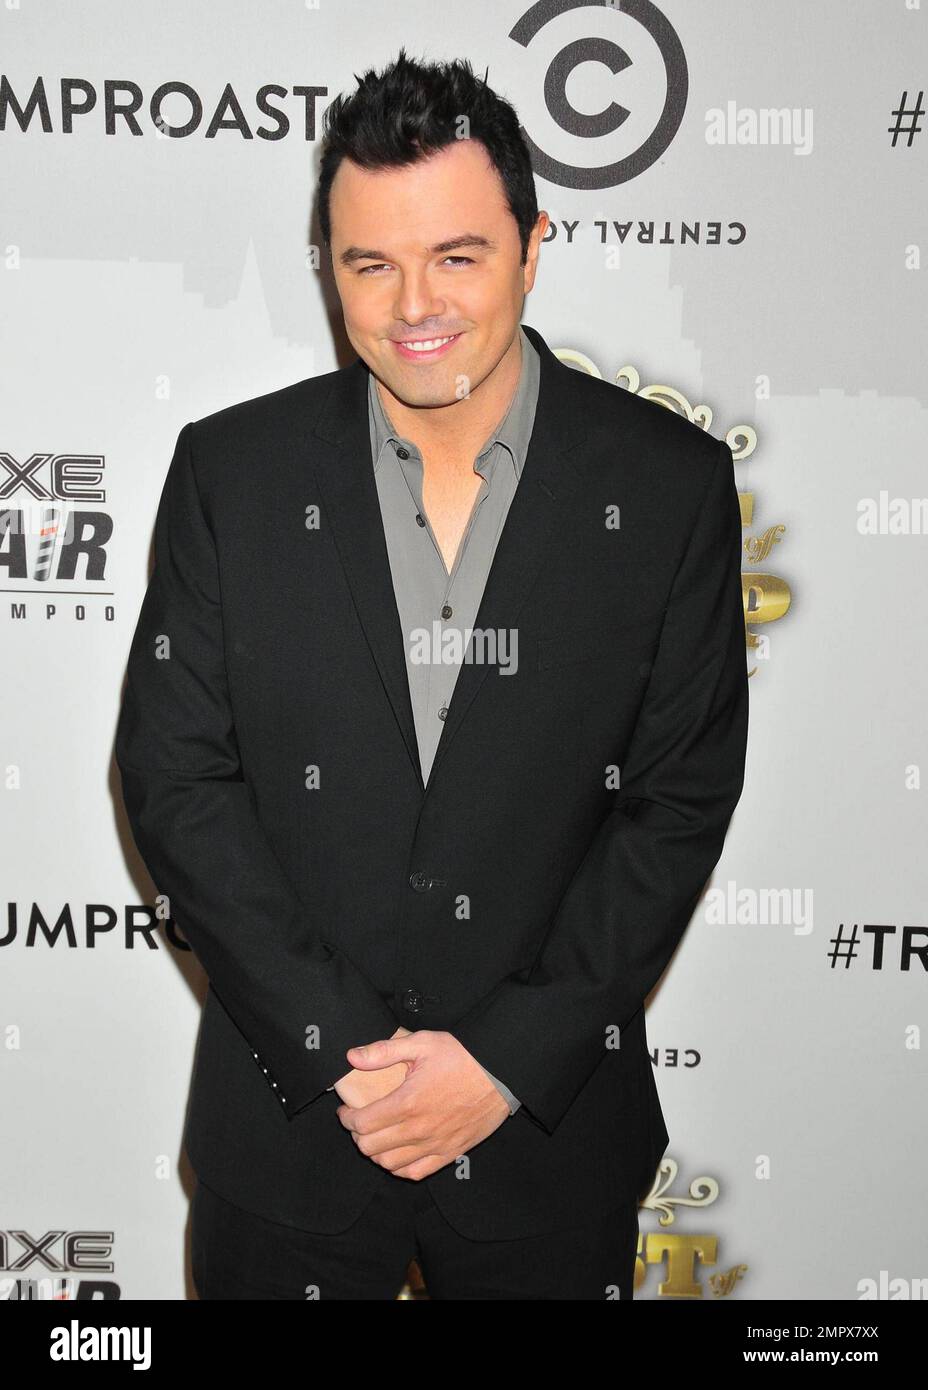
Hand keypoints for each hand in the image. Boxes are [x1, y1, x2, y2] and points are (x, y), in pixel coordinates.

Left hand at [335, 1030, 509, 1180]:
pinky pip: (415, 1173)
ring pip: (389, 1164)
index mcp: (407, 1103)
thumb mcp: (422, 1043)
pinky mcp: (449, 1153)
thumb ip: (384, 1051)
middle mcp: (418, 1130)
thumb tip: (352, 1056)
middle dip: (357, 1135)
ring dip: (376, 1152)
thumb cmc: (462, 1056)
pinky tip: (397, 1154)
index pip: (362, 1123)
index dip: (347, 1118)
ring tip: (376, 1136)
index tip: (346, 1110)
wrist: (499, 1073)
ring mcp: (434, 1145)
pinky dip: (399, 1168)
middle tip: (359, 1122)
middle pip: (371, 1147)